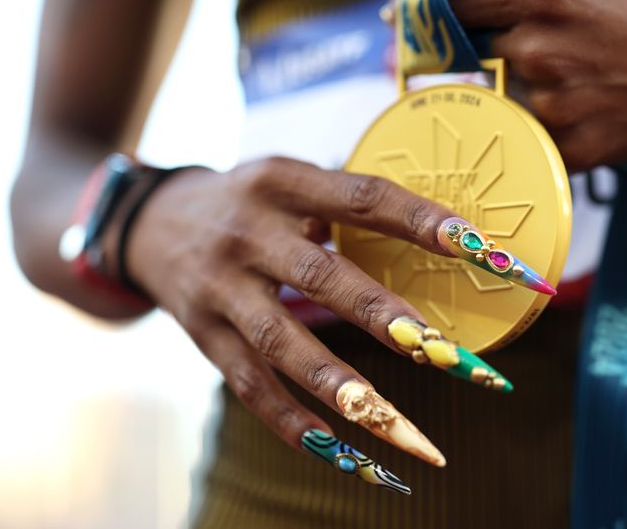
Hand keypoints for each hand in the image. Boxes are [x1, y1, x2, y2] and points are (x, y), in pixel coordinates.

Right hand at [122, 157, 530, 487]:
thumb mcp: (289, 178)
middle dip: (383, 316)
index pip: (359, 197)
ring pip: (283, 343)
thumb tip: (445, 233)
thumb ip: (346, 201)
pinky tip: (335, 449)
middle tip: (440, 350)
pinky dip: (289, 420)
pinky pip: (248, 385)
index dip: (418, 221)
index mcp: (281, 182)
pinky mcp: (203, 334)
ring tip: (393, 422)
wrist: (150, 222)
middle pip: (321, 277)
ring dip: (341, 385)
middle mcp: (247, 234)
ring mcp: (221, 288)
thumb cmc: (247, 200)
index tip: (476, 247)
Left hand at [399, 0, 626, 170]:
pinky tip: (586, 103)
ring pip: (501, 95)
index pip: (451, 0)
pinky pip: (527, 135)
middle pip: (474, 50)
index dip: (433, 7)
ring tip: (581, 73)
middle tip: (550, 42)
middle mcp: (541, 50)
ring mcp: (555, 104)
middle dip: (495, 45)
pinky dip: (545, 121)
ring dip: (523, 86)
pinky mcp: (570, 149)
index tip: (427, 13)